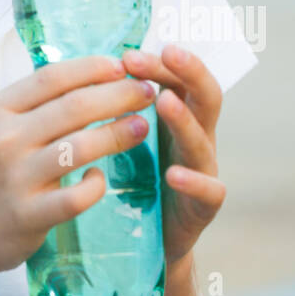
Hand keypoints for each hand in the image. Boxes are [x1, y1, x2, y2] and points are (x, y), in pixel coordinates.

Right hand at [0, 55, 156, 284]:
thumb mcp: (1, 127)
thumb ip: (38, 105)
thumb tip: (95, 77)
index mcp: (0, 110)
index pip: (52, 78)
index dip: (92, 69)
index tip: (123, 65)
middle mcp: (6, 139)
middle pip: (73, 108)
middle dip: (118, 96)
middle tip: (147, 92)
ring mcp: (16, 178)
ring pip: (79, 148)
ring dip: (117, 134)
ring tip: (142, 127)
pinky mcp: (28, 215)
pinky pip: (75, 197)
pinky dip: (95, 185)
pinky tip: (100, 178)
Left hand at [121, 45, 225, 265]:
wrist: (150, 242)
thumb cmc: (137, 179)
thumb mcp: (129, 137)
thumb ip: (118, 106)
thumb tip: (84, 67)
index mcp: (178, 116)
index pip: (177, 78)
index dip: (159, 63)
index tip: (129, 53)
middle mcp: (196, 137)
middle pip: (203, 96)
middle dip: (187, 72)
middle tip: (167, 54)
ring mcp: (204, 171)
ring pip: (202, 139)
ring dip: (184, 119)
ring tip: (164, 102)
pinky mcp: (202, 208)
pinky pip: (209, 192)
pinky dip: (194, 181)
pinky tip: (174, 174)